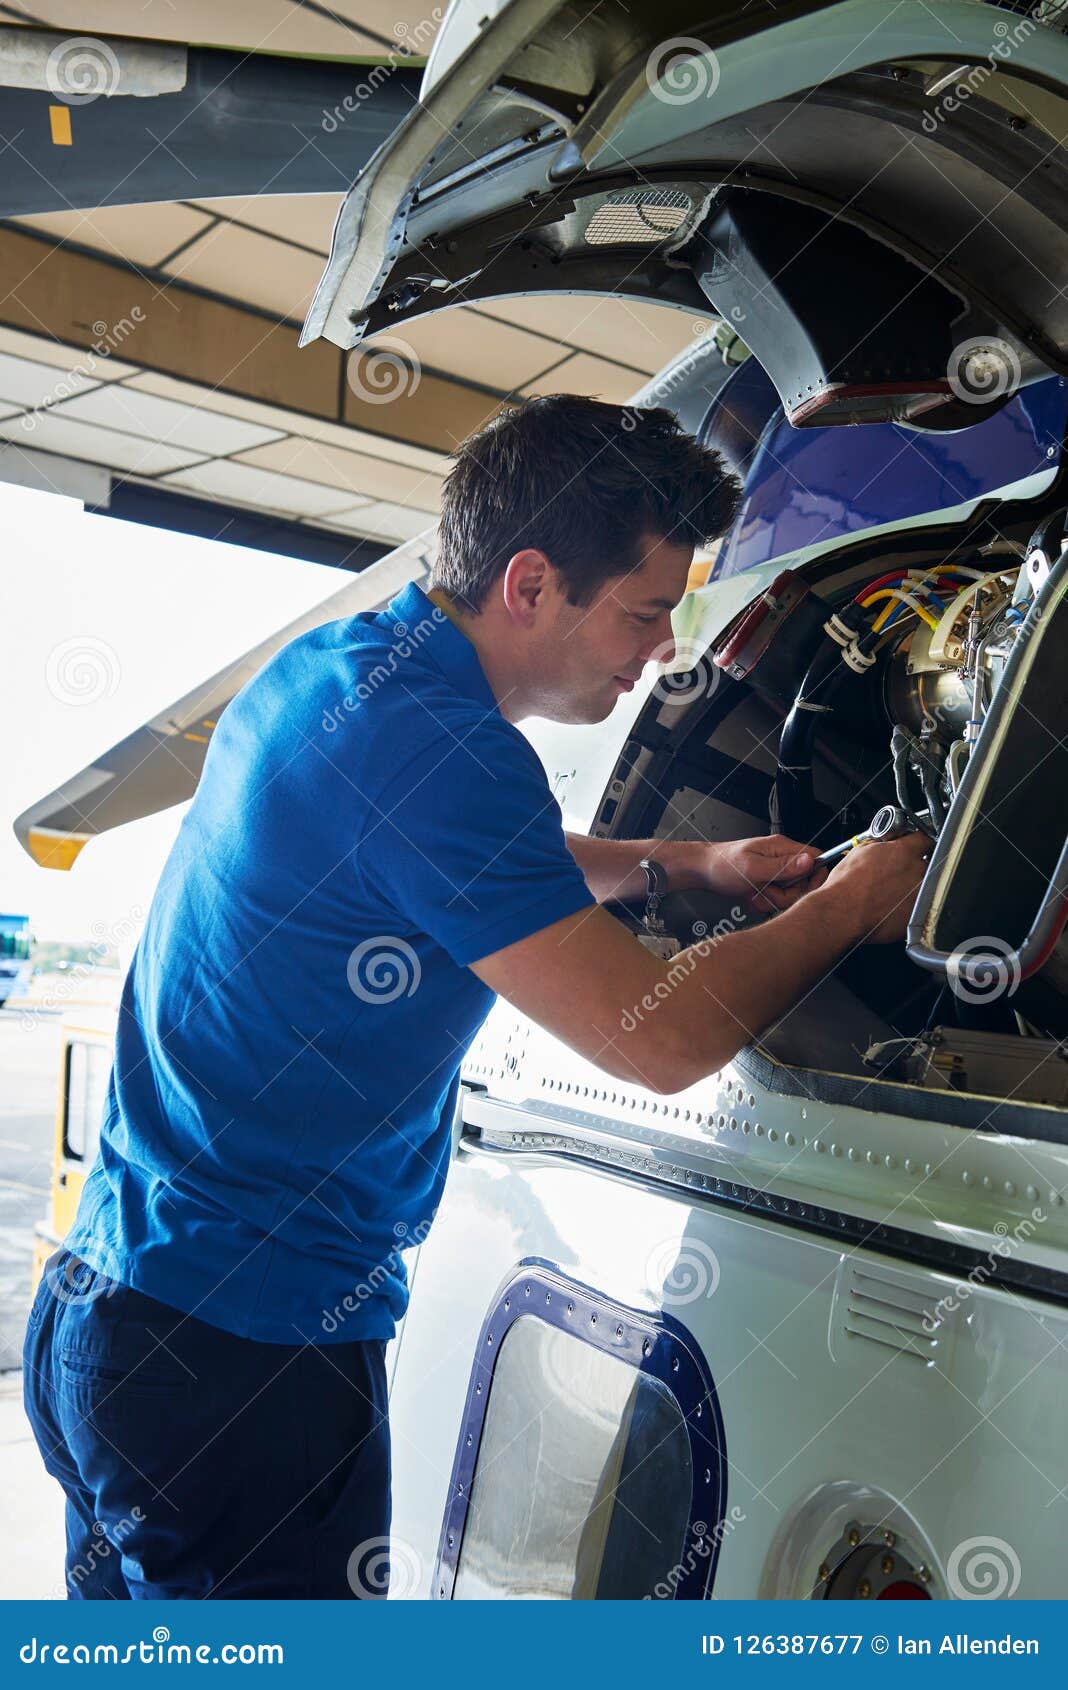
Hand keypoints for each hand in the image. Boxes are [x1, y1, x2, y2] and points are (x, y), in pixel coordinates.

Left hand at [702, 834, 829, 914]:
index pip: (816, 859)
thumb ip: (783, 866)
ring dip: (771, 899)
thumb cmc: (723, 865)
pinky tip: (750, 896)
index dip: (815, 876)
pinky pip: (775, 900)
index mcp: (782, 848)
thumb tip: (810, 861)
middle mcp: (781, 860)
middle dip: (786, 893)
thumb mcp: (753, 868)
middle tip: (766, 889)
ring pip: (789, 895)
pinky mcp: (767, 884)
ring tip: (754, 891)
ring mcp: (774, 873)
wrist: (702, 871)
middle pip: (803, 883)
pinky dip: (763, 902)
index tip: (800, 888)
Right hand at [820, 831, 930, 943]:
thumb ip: (881, 843)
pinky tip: (891, 906)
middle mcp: (917, 870)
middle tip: (896, 873)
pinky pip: (918, 906)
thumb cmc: (847, 885)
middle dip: (914, 866)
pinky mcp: (917, 914)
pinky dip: (908, 906)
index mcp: (905, 851)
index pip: (924, 839)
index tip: (917, 847)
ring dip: (912, 887)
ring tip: (891, 892)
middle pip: (926, 863)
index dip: (919, 843)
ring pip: (924, 886)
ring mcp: (920, 893)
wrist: (843, 912)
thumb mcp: (861, 851)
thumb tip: (885, 843)